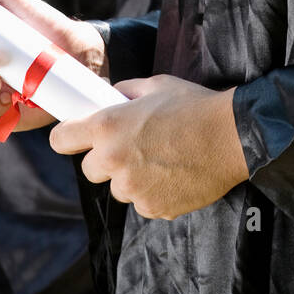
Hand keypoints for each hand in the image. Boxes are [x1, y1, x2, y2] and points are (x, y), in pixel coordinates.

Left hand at [50, 74, 249, 219]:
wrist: (231, 136)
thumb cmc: (194, 106)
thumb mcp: (155, 85)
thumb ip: (125, 91)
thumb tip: (109, 95)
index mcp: (108, 126)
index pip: (61, 140)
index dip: (68, 137)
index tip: (75, 138)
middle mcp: (113, 160)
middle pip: (90, 169)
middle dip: (106, 159)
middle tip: (133, 146)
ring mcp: (132, 189)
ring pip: (119, 188)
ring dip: (132, 177)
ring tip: (162, 159)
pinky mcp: (152, 208)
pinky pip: (143, 202)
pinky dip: (153, 192)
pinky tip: (174, 174)